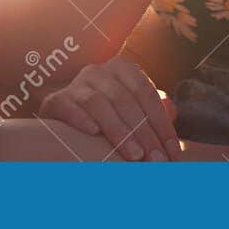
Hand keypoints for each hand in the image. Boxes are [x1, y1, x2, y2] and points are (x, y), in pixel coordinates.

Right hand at [36, 56, 179, 160]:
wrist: (67, 114)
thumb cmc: (109, 113)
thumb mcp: (132, 107)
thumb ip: (153, 109)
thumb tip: (173, 113)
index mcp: (122, 68)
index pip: (146, 94)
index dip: (161, 124)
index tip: (172, 153)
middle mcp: (98, 71)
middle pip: (125, 100)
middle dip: (145, 133)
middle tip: (156, 160)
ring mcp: (76, 84)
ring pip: (99, 104)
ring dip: (119, 131)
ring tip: (135, 155)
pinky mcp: (55, 100)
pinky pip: (68, 107)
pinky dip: (81, 119)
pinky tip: (93, 133)